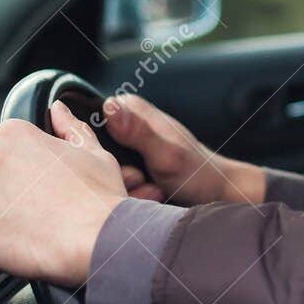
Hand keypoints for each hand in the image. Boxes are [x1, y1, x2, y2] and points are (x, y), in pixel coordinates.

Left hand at [0, 102, 124, 285]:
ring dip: (1, 210)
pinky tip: (29, 237)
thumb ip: (70, 127)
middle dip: (3, 182)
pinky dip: (0, 236)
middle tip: (37, 198)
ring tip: (37, 220)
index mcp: (13, 135)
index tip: (36, 173)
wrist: (94, 241)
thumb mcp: (94, 152)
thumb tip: (60, 110)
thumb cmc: (96, 197)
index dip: (19, 159)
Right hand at [98, 92, 264, 206]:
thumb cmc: (197, 173)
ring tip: (152, 190)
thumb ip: (138, 132)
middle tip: (142, 181)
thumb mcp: (166, 154)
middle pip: (92, 150)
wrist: (216, 196)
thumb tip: (109, 107)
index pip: (86, 120)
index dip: (94, 149)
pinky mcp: (129, 167)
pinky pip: (112, 181)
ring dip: (123, 186)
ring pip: (101, 169)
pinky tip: (149, 196)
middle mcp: (125, 124)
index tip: (120, 166)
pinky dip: (128, 192)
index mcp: (130, 109)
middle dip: (112, 173)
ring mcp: (126, 147)